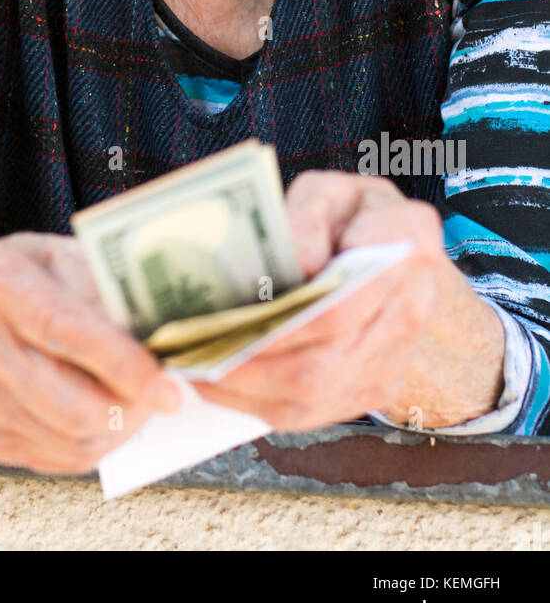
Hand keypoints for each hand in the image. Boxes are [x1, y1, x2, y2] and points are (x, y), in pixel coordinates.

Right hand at [0, 232, 180, 473]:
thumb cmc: (44, 277)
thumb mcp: (79, 259)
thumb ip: (120, 296)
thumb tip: (178, 348)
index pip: (62, 329)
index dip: (120, 363)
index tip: (167, 389)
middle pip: (70, 403)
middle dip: (133, 406)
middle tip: (167, 391)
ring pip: (73, 437)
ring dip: (122, 424)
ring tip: (137, 394)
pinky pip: (62, 455)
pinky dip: (99, 439)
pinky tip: (106, 406)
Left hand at [193, 170, 472, 428]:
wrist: (402, 250)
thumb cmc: (354, 214)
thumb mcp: (330, 190)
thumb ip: (309, 213)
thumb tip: (297, 263)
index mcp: (408, 243)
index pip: (341, 304)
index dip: (280, 324)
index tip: (226, 320)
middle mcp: (412, 308)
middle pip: (320, 362)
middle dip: (246, 363)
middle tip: (190, 351)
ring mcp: (397, 358)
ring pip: (313, 397)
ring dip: (245, 390)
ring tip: (193, 367)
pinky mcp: (374, 388)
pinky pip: (314, 412)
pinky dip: (257, 402)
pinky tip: (219, 381)